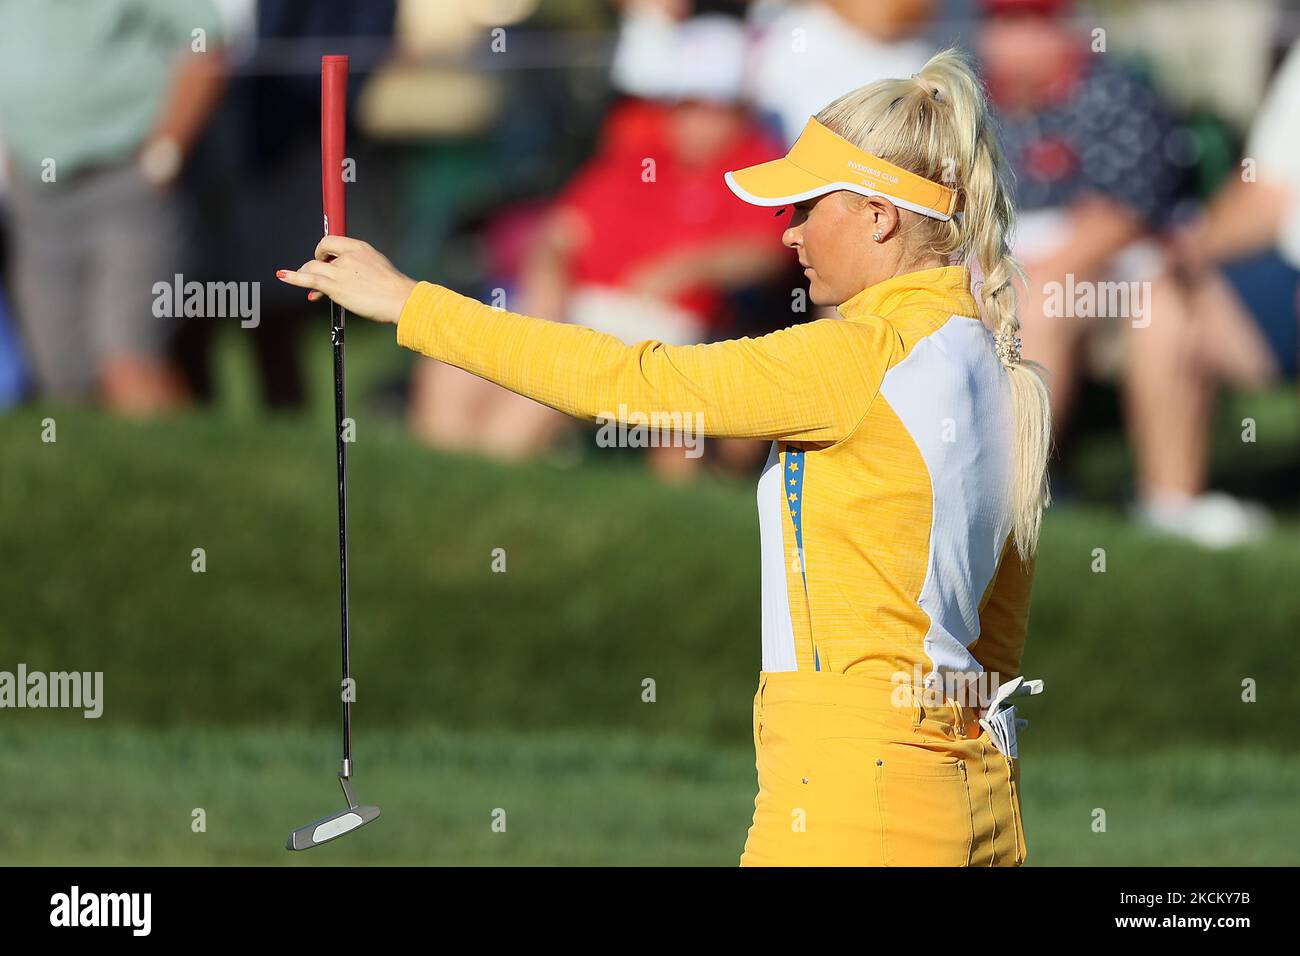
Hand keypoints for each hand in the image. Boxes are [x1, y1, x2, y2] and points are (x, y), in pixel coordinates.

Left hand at [277, 236, 417, 324]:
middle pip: (319, 254)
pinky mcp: (335, 286)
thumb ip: (361, 268)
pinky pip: (308, 278)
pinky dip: (293, 277)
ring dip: (306, 275)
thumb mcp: (379, 268)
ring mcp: (340, 270)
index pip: (332, 241)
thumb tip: (349, 280)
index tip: (323, 258)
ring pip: (312, 267)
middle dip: (315, 265)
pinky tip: (282, 275)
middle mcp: (347, 255)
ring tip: (308, 287)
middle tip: (318, 278)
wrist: (401, 300)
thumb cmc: (394, 289)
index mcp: (360, 247)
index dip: (324, 251)